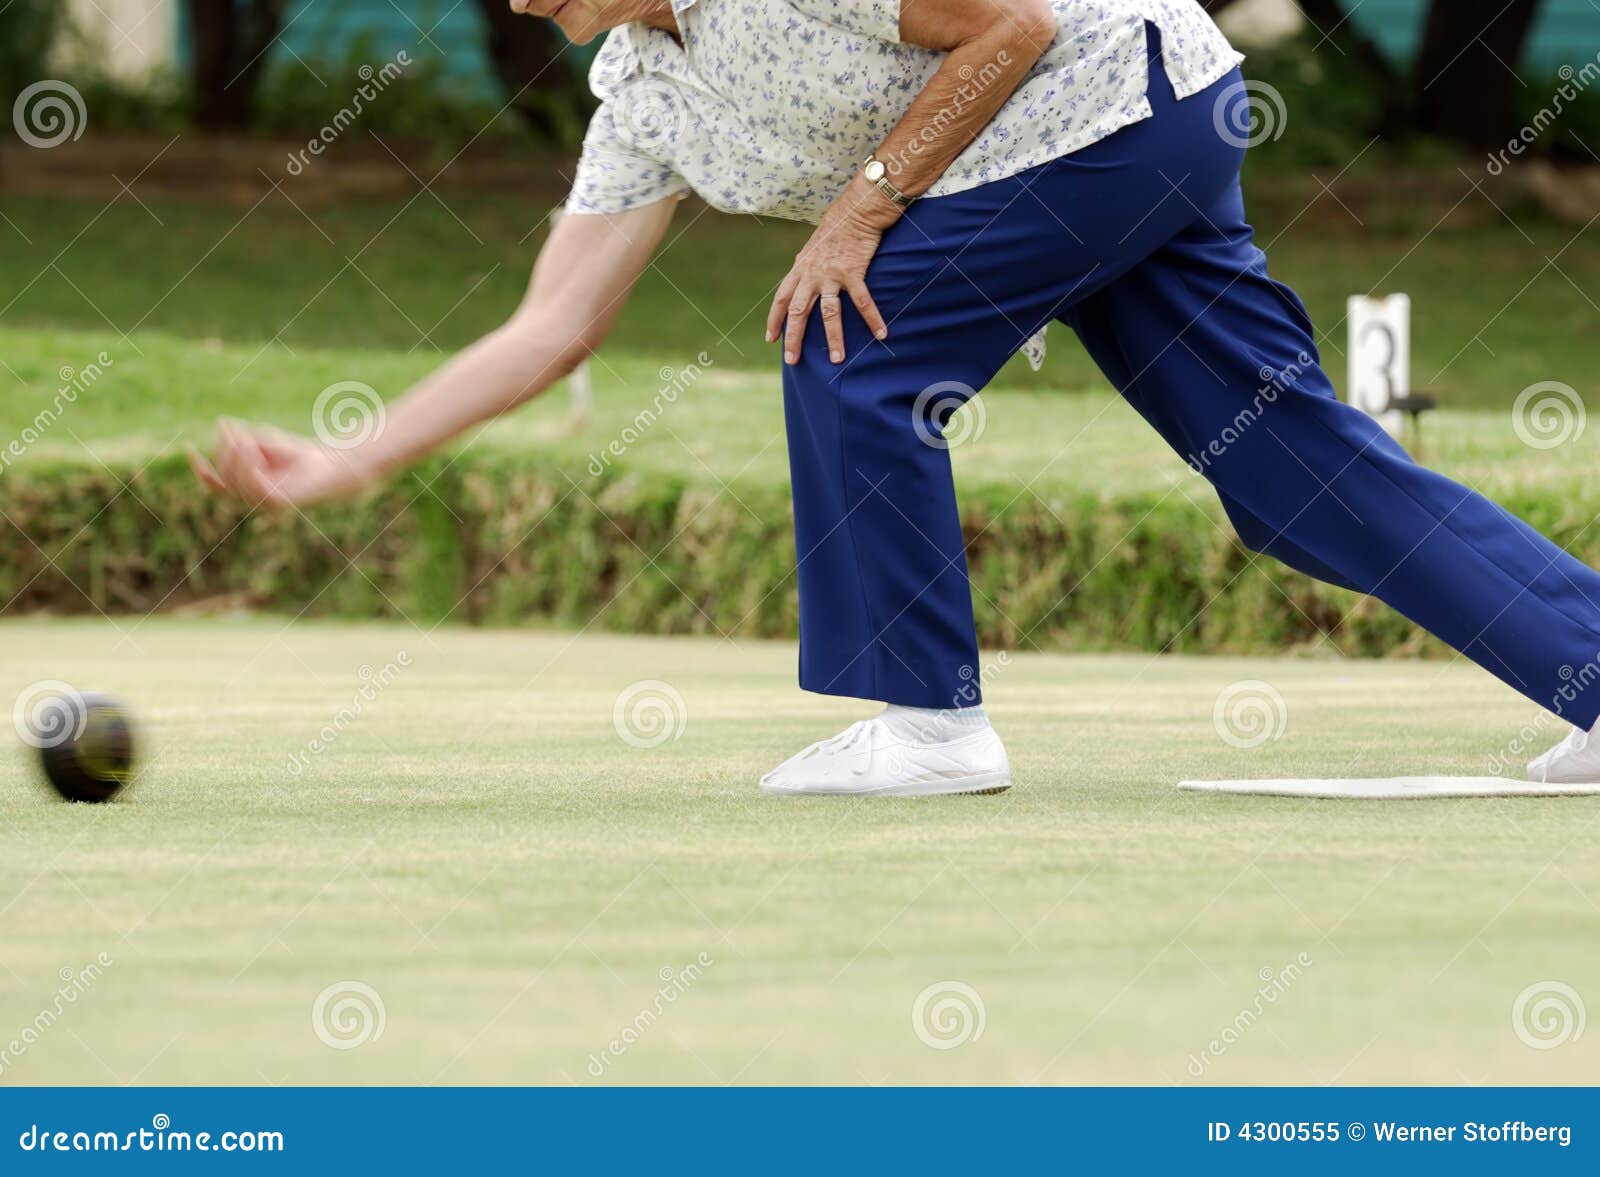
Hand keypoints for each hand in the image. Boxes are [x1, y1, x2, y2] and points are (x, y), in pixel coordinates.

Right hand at [188, 421, 376, 509]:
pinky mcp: (279, 504)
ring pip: (237, 484)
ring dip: (239, 459)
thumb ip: (242, 437)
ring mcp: (264, 503)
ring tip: (250, 442)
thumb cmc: (296, 452)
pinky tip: (255, 455)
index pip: (214, 483)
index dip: (200, 469)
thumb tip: (221, 425)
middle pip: (225, 477)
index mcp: (244, 485)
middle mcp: (251, 497)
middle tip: (242, 435)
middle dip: (227, 453)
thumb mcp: (264, 439)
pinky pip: (256, 490)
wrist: (328, 464)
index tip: (189, 448)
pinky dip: (251, 471)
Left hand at [766, 178, 897, 365]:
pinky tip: (881, 335)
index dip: (774, 321)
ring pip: (829, 312)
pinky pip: (862, 301)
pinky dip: (872, 319)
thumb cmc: (835, 229)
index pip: (781, 299)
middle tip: (793, 361)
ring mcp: (832, 274)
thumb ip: (805, 268)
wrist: (855, 210)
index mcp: (800, 269)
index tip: (771, 340)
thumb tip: (799, 283)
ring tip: (836, 359)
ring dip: (834, 338)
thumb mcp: (812, 249)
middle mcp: (812, 274)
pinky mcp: (853, 272)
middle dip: (795, 338)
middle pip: (798, 311)